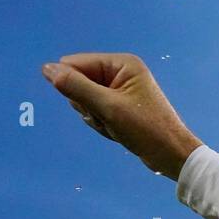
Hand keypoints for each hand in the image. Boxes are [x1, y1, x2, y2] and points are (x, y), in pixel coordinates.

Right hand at [42, 53, 201, 179]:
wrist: (172, 156)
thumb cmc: (146, 130)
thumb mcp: (107, 107)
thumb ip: (75, 86)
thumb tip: (47, 69)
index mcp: (121, 63)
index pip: (73, 63)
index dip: (74, 87)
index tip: (95, 105)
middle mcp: (120, 72)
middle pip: (78, 83)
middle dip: (88, 106)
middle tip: (108, 118)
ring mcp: (120, 89)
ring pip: (84, 100)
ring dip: (95, 118)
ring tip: (116, 127)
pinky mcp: (120, 106)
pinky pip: (95, 111)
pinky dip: (102, 124)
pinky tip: (118, 132)